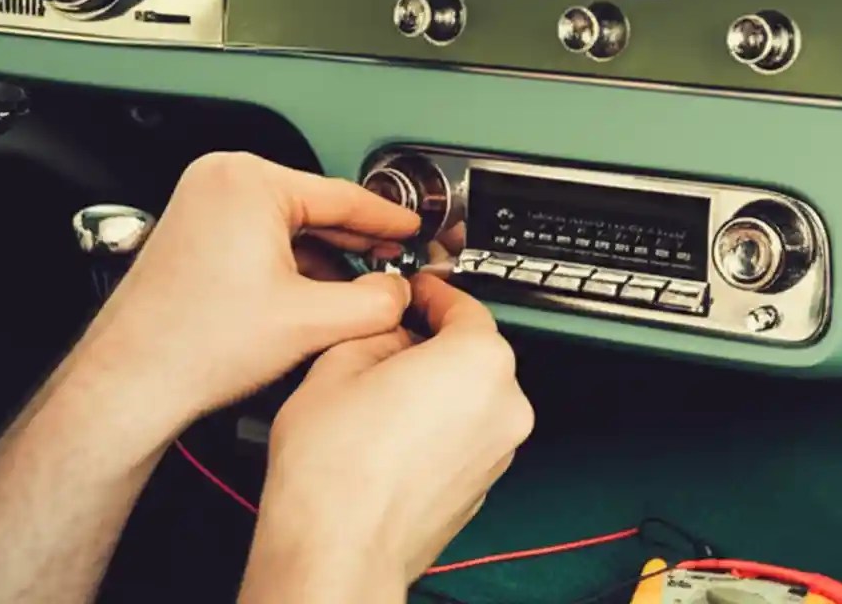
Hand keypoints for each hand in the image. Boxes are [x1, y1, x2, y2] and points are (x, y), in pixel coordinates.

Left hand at [73, 151, 419, 423]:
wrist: (133, 380)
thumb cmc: (195, 345)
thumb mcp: (313, 321)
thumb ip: (377, 302)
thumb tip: (399, 291)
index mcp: (249, 183)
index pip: (342, 195)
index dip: (387, 219)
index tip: (412, 227)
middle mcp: (221, 182)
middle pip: (316, 207)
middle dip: (358, 240)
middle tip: (395, 260)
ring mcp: (204, 206)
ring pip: (291, 225)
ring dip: (328, 256)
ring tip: (362, 286)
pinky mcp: (196, 232)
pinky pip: (264, 237)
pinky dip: (295, 263)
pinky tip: (319, 294)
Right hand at [240, 274, 533, 602]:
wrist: (338, 549)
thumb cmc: (336, 469)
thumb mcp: (339, 361)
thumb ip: (376, 327)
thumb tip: (389, 322)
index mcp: (480, 362)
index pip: (465, 305)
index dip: (430, 293)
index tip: (411, 292)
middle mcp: (504, 406)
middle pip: (471, 355)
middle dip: (429, 345)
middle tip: (379, 347)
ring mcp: (498, 452)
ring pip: (468, 399)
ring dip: (433, 390)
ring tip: (374, 401)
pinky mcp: (481, 487)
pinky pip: (463, 439)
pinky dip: (436, 430)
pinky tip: (387, 440)